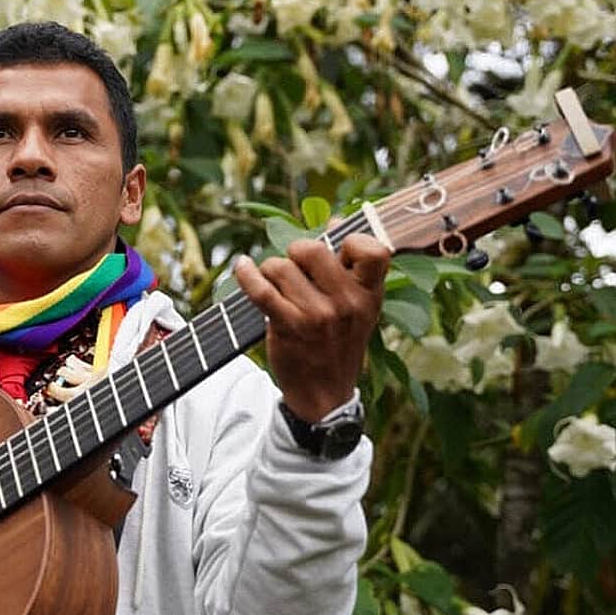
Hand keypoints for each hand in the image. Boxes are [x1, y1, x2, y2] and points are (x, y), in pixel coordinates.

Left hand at [234, 233, 389, 422]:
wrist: (325, 393)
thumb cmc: (338, 343)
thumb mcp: (358, 306)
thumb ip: (349, 265)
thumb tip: (333, 221)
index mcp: (370, 293)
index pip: (373, 249)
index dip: (351, 241)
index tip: (337, 250)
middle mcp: (347, 302)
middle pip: (310, 248)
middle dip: (294, 253)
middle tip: (294, 269)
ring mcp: (318, 316)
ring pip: (280, 266)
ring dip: (270, 272)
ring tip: (276, 287)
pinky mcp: (289, 327)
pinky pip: (260, 288)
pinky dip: (246, 274)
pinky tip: (242, 266)